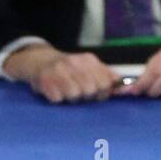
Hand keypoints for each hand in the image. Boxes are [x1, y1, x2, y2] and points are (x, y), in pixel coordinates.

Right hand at [5, 44, 120, 103]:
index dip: (104, 92)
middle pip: (91, 90)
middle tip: (81, 94)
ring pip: (75, 95)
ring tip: (68, 93)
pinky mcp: (45, 81)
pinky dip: (58, 99)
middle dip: (88, 96)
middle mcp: (73, 63)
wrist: (40, 61)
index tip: (98, 93)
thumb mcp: (88, 66)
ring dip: (72, 99)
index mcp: (88, 59)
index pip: (105, 81)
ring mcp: (58, 71)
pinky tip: (56, 93)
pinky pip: (58, 99)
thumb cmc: (69, 68)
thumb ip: (105, 74)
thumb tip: (120, 83)